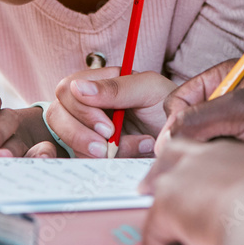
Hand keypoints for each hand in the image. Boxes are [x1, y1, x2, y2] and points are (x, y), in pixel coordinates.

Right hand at [48, 67, 174, 157]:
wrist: (186, 135)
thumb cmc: (169, 105)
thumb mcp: (148, 89)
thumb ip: (115, 87)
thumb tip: (77, 87)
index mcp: (98, 82)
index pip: (67, 89)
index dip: (81, 109)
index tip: (107, 127)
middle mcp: (87, 104)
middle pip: (57, 114)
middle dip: (79, 134)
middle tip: (105, 146)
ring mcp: (87, 129)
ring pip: (65, 141)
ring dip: (94, 150)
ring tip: (132, 148)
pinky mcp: (93, 152)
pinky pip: (80, 159)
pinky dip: (105, 162)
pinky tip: (132, 154)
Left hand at [140, 138, 243, 244]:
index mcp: (238, 153)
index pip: (206, 158)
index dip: (202, 183)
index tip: (213, 207)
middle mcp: (207, 155)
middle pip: (170, 159)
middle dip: (171, 189)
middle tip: (186, 220)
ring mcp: (182, 174)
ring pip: (157, 200)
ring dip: (175, 228)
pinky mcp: (167, 200)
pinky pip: (154, 238)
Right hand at [157, 60, 243, 168]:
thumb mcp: (242, 107)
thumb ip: (198, 120)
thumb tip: (166, 141)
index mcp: (224, 77)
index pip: (179, 99)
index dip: (175, 120)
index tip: (179, 140)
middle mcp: (228, 102)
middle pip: (188, 127)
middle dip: (190, 144)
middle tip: (198, 159)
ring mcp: (239, 130)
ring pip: (203, 150)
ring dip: (209, 160)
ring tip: (225, 165)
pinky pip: (222, 166)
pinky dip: (223, 172)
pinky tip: (235, 174)